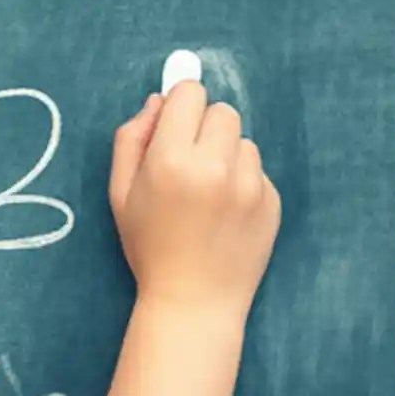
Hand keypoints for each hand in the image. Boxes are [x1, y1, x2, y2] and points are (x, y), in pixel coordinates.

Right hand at [109, 82, 281, 321]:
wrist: (194, 302)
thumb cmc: (150, 248)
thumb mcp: (121, 193)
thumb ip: (133, 138)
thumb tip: (159, 101)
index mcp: (172, 159)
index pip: (190, 93)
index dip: (181, 107)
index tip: (177, 128)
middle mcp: (215, 166)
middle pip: (223, 111)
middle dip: (206, 129)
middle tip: (192, 164)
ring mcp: (251, 185)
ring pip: (244, 142)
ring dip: (228, 156)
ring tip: (211, 195)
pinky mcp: (273, 202)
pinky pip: (259, 172)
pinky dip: (246, 183)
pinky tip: (229, 214)